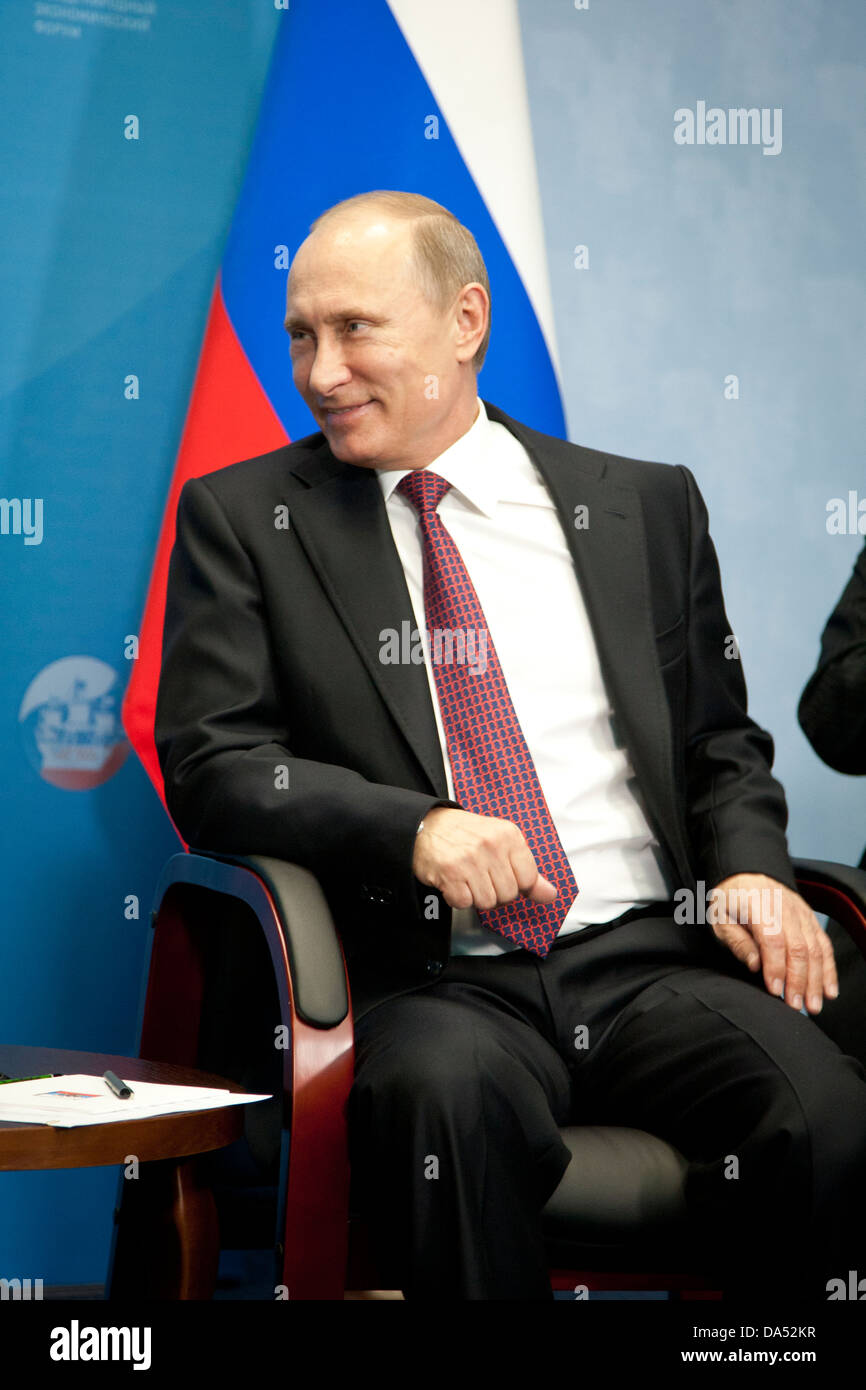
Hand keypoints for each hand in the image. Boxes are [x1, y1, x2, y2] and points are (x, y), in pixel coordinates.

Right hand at [412, 807, 557, 911]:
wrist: (426, 825)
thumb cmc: (464, 834)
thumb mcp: (501, 843)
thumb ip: (527, 870)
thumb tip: (550, 895)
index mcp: (509, 835)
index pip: (528, 879)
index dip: (517, 885)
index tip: (504, 876)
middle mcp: (491, 845)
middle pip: (508, 895)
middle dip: (494, 892)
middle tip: (481, 876)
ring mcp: (470, 859)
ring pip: (487, 902)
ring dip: (475, 897)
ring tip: (467, 879)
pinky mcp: (450, 873)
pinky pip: (464, 903)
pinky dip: (458, 898)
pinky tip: (454, 882)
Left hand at [708, 873, 838, 1014]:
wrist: (745, 875)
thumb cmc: (730, 901)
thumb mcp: (721, 919)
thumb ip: (738, 942)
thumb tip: (755, 965)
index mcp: (758, 906)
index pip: (773, 940)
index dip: (776, 967)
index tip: (775, 991)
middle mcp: (784, 908)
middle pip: (798, 947)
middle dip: (799, 981)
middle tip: (796, 1006)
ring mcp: (801, 912)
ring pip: (815, 948)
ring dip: (817, 980)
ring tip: (813, 1005)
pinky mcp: (810, 918)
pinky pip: (824, 945)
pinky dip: (828, 969)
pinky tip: (828, 989)